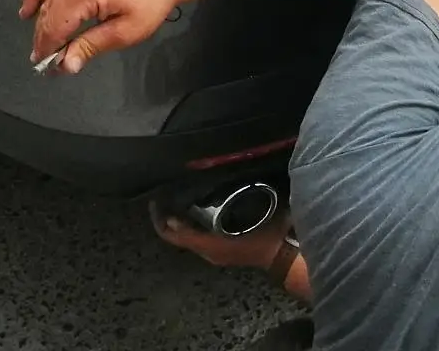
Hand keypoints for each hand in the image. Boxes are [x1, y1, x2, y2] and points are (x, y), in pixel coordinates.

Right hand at [20, 0, 179, 74]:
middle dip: (45, 39)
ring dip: (41, 23)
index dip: (49, 49)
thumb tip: (64, 66)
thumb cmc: (149, 4)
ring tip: (41, 46)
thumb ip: (90, 46)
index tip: (46, 69)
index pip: (56, 26)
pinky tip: (28, 11)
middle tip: (45, 64)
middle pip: (49, 14)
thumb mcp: (124, 32)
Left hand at [151, 202, 288, 271]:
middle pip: (177, 236)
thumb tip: (213, 180)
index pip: (175, 236)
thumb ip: (235, 199)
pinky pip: (197, 237)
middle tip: (165, 192)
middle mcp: (207, 252)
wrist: (284, 257)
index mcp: (209, 246)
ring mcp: (214, 253)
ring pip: (187, 237)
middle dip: (168, 216)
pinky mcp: (221, 250)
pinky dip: (191, 224)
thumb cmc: (266, 236)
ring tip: (176, 195)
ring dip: (179, 220)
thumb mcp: (250, 214)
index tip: (155, 199)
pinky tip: (196, 205)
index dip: (160, 219)